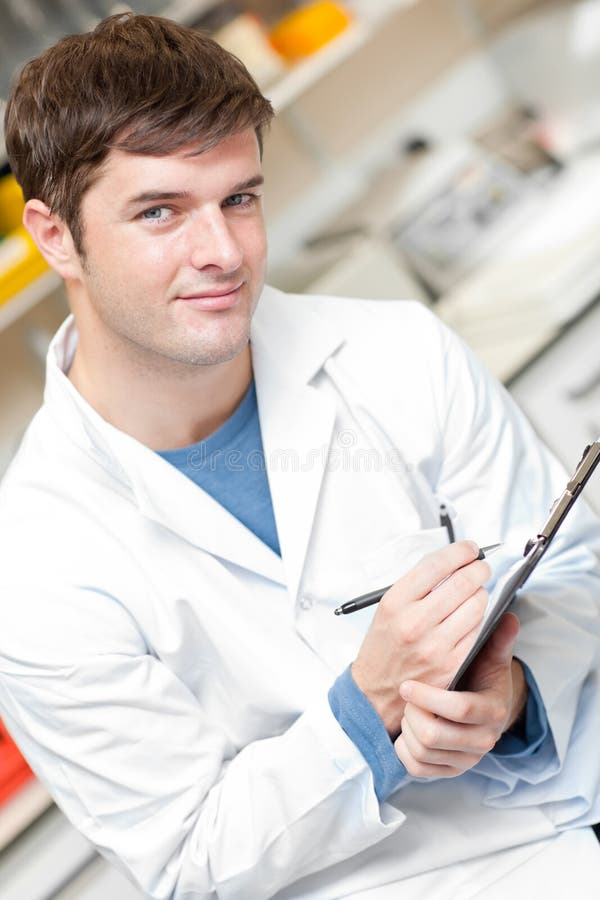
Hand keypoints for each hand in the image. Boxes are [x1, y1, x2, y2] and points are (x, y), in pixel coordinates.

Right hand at [352, 541, 490, 737]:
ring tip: (476, 590)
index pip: (436, 566)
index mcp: (396, 602)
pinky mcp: (450, 663)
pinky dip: (479, 617)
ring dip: (481, 592)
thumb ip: (417, 586)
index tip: (469, 549)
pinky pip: (477, 631)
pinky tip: (473, 613)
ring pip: (475, 605)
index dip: (459, 552)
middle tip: (481, 566)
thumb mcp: (387, 608)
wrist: (376, 691)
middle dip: (478, 569)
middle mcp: (414, 622)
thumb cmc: (383, 645)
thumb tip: (449, 563)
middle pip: (461, 583)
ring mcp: (435, 645)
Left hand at [394, 612, 526, 777]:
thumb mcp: (491, 659)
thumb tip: (508, 617)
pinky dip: (404, 749)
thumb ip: (497, 639)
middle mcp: (482, 740)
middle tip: (408, 695)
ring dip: (408, 728)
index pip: (460, 710)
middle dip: (413, 713)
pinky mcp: (449, 772)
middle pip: (434, 736)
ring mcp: (465, 760)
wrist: (482, 710)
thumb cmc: (480, 679)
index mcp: (492, 711)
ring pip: (422, 751)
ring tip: (410, 709)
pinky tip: (409, 730)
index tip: (407, 685)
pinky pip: (415, 767)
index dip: (429, 698)